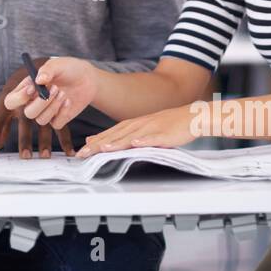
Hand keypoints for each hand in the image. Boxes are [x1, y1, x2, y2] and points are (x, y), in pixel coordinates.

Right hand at [2, 56, 97, 130]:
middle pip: (27, 113)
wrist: (87, 78)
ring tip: (63, 92)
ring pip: (41, 120)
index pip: (11, 101)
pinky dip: (63, 112)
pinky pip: (56, 124)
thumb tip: (38, 80)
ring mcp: (46, 112)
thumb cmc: (68, 69)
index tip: (32, 88)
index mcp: (26, 89)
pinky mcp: (58, 119)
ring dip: (53, 106)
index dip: (19, 98)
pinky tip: (68, 101)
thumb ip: (47, 70)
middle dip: (40, 103)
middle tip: (54, 89)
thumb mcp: (57, 64)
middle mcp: (33, 102)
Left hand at [76, 106, 197, 157]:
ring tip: (104, 148)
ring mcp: (151, 129)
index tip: (80, 151)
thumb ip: (125, 135)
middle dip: (98, 145)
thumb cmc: (167, 125)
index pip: (109, 134)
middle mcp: (139, 125)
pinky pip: (154, 138)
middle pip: (115, 136)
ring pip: (131, 137)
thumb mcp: (143, 128)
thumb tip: (104, 143)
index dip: (94, 142)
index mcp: (133, 125)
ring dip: (117, 142)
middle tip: (83, 153)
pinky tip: (137, 144)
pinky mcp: (164, 134)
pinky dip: (145, 141)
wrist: (190, 117)